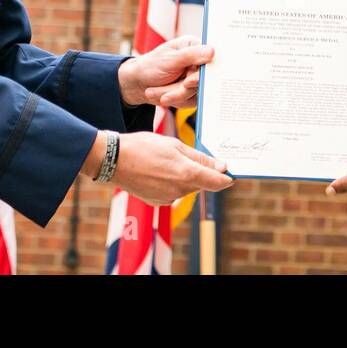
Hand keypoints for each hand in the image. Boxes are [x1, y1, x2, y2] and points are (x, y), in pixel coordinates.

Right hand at [97, 131, 232, 205]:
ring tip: (167, 160)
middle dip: (201, 172)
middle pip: (202, 184)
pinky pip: (174, 192)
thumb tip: (222, 166)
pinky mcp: (157, 202)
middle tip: (189, 155)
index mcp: (187, 174)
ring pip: (187, 188)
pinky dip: (172, 182)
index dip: (227, 178)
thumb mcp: (175, 145)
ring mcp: (168, 199)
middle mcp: (180, 191)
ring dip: (185, 176)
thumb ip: (200, 158)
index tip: (232, 173)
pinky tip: (159, 170)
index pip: (218, 183)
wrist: (114, 160)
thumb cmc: (144, 146)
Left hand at [117, 35, 212, 108]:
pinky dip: (176, 100)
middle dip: (181, 89)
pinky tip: (164, 95)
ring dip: (174, 95)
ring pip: (196, 93)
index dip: (202, 73)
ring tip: (156, 92)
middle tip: (165, 95)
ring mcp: (196, 78)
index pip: (210, 59)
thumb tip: (212, 51)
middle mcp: (198, 62)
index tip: (188, 82)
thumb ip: (190, 55)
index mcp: (195, 47)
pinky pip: (192, 101)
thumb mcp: (169, 59)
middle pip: (202, 80)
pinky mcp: (194, 92)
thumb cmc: (150, 66)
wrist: (138, 83)